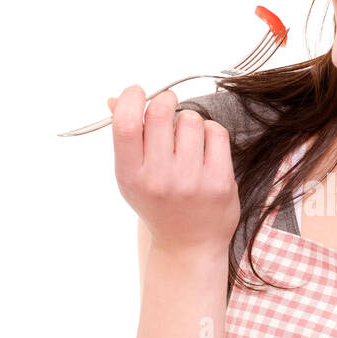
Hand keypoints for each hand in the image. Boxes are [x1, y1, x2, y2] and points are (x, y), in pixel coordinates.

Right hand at [107, 87, 239, 253]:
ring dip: (189, 120)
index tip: (138, 93)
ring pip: (191, 119)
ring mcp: (191, 181)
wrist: (188, 244)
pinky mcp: (219, 181)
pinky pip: (216, 132)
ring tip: (187, 139)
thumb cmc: (158, 203)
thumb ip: (125, 137)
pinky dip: (210, 132)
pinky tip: (204, 148)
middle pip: (160, 113)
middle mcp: (159, 179)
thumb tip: (116, 99)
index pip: (126, 124)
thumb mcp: (132, 176)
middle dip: (165, 100)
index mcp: (131, 175)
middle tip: (167, 107)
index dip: (132, 99)